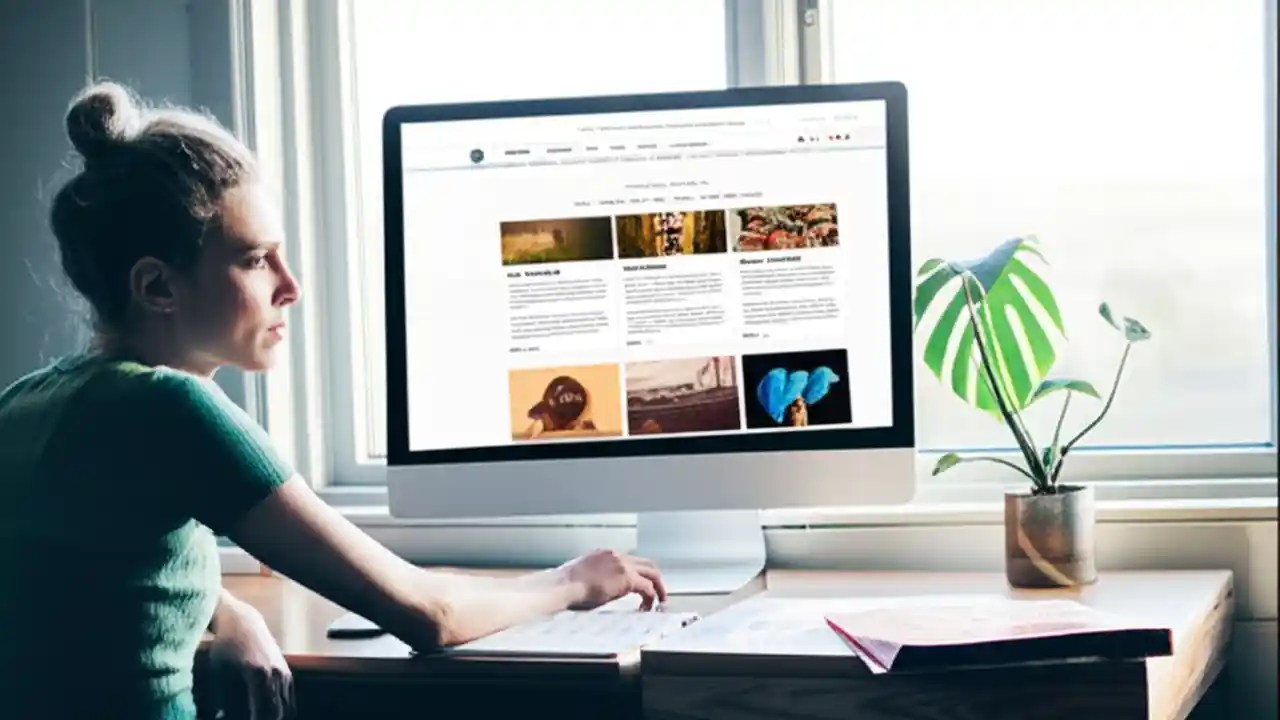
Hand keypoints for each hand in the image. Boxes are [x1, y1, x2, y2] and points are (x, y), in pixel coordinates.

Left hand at [207, 594, 293, 719]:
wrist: (242, 623)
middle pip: (276, 713)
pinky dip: (280, 710)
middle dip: (264, 719)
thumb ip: (221, 699)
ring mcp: (284, 673)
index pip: (261, 712)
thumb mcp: (218, 672)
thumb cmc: (225, 646)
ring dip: (273, 716)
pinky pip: (288, 699)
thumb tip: (221, 717)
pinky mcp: (287, 672)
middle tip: (251, 719)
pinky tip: (266, 713)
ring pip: (285, 708)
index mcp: (258, 675)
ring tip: (256, 715)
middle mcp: (276, 675)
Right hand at [555, 549, 667, 610]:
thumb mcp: (583, 576)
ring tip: (658, 602)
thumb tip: (599, 590)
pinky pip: (647, 587)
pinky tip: (647, 608)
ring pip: (652, 573)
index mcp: (605, 554)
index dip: (638, 574)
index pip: (629, 561)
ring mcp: (623, 565)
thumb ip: (596, 578)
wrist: (563, 585)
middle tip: (657, 593)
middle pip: (646, 563)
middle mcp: (616, 555)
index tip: (639, 587)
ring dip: (658, 588)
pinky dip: (651, 598)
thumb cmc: (566, 586)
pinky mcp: (627, 578)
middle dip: (654, 579)